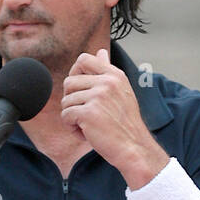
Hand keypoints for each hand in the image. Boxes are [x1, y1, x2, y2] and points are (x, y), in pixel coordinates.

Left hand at [60, 48, 168, 188]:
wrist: (133, 148)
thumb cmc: (125, 124)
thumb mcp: (121, 91)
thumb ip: (108, 71)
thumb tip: (101, 52)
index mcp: (114, 75)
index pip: (84, 59)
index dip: (74, 73)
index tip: (79, 90)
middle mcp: (107, 82)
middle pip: (69, 82)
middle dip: (71, 100)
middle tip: (83, 114)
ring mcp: (97, 97)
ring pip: (65, 101)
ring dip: (72, 117)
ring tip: (87, 126)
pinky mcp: (88, 113)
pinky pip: (66, 116)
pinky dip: (72, 128)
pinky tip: (86, 134)